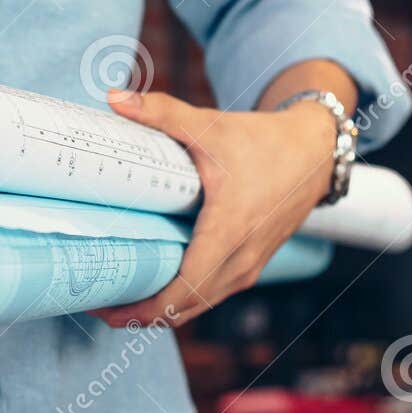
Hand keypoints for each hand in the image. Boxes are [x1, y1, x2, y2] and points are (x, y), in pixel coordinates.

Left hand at [90, 88, 337, 328]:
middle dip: (141, 314)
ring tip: (118, 303)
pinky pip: (211, 295)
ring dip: (160, 311)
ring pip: (199, 305)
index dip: (145, 306)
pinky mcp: (251, 265)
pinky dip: (182, 301)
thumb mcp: (210, 125)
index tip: (106, 307)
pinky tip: (154, 291)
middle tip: (96, 304)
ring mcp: (249, 267)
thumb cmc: (262, 141)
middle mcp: (242, 258)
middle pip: (185, 307)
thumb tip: (113, 98)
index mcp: (230, 230)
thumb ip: (161, 113)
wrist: (314, 152)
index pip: (184, 287)